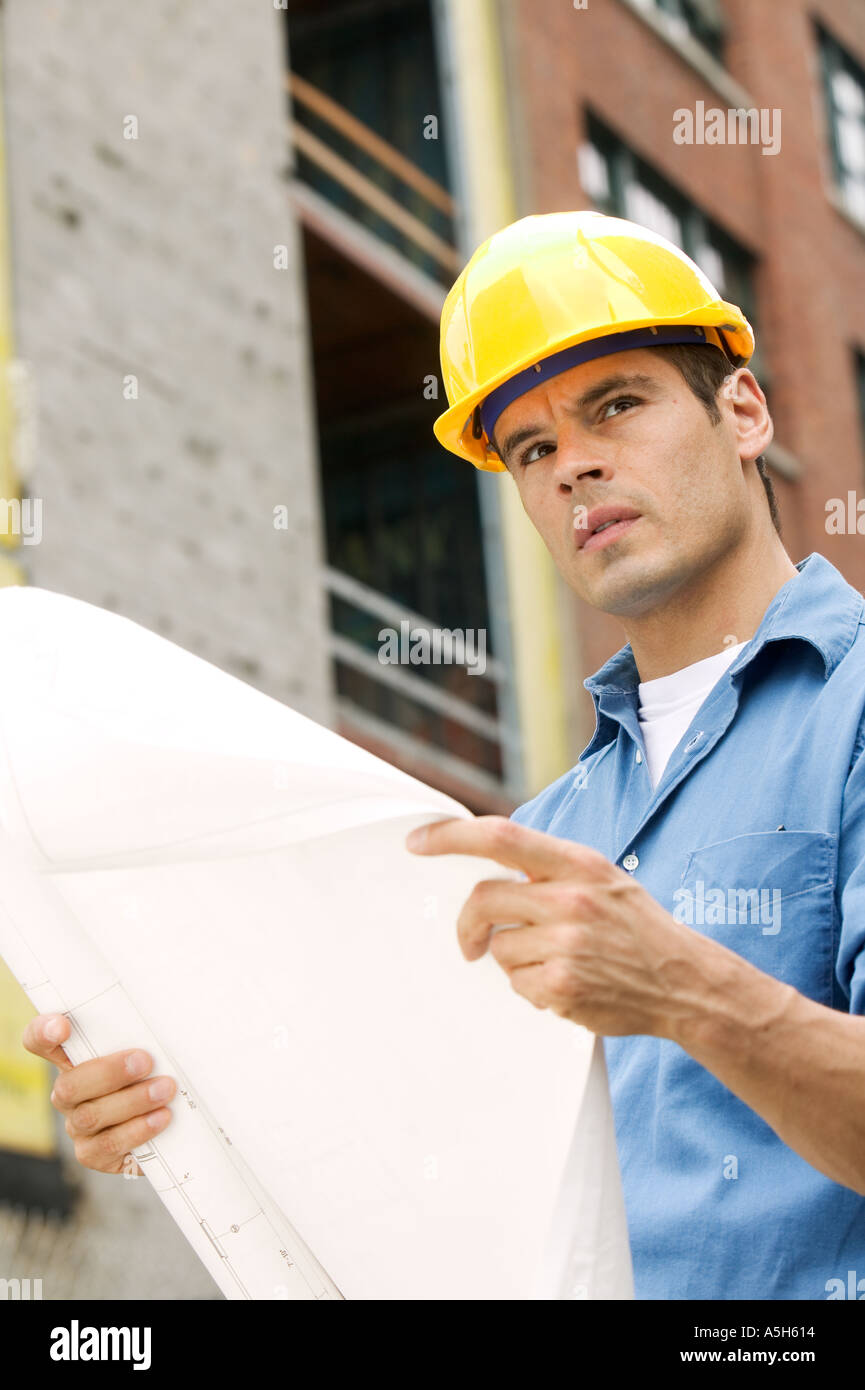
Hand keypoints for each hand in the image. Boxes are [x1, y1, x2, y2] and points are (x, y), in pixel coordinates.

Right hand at [22, 1013, 175, 1175]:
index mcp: (73, 1059)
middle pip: (69, 1085)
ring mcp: (77, 1126)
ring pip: (91, 1116)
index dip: (43, 1033)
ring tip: (165, 1089)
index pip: (40, 1041)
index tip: (62, 1026)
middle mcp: (68, 1093)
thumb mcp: (145, 1051)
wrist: (170, 1127)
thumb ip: (140, 1036)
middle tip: (145, 1061)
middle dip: (109, 1073)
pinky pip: (109, 1145)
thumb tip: (164, 1020)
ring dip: (133, 1101)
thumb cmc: (153, 1075)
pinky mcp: (93, 1154)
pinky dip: (138, 1129)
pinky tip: (160, 1118)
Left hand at [406, 815, 713, 1038]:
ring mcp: (566, 945)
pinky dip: (531, 987)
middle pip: (484, 899)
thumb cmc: (636, 927)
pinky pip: (517, 984)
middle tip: (471, 941)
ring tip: (555, 962)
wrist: (683, 982)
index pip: (501, 836)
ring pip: (499, 948)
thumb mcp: (601, 877)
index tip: (418, 842)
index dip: (451, 836)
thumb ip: (550, 868)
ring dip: (513, 959)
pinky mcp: (562, 986)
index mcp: (578, 864)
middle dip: (469, 924)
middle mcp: (570, 899)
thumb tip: (490, 864)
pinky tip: (566, 984)